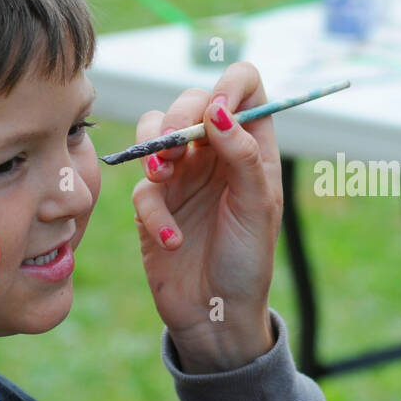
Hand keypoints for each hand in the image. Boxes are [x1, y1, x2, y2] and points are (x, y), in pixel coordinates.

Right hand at [131, 63, 281, 370]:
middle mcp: (217, 152)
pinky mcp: (153, 201)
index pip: (245, 85)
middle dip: (179, 115)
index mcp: (254, 145)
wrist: (216, 316)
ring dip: (154, 147)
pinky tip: (172, 240)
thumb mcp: (258, 207)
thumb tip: (218, 108)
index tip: (217, 109)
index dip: (231, 84)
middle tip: (176, 145)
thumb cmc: (248, 262)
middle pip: (192, 99)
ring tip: (163, 177)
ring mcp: (182, 174)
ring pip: (154, 128)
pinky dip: (153, 211)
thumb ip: (243, 155)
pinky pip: (142, 186)